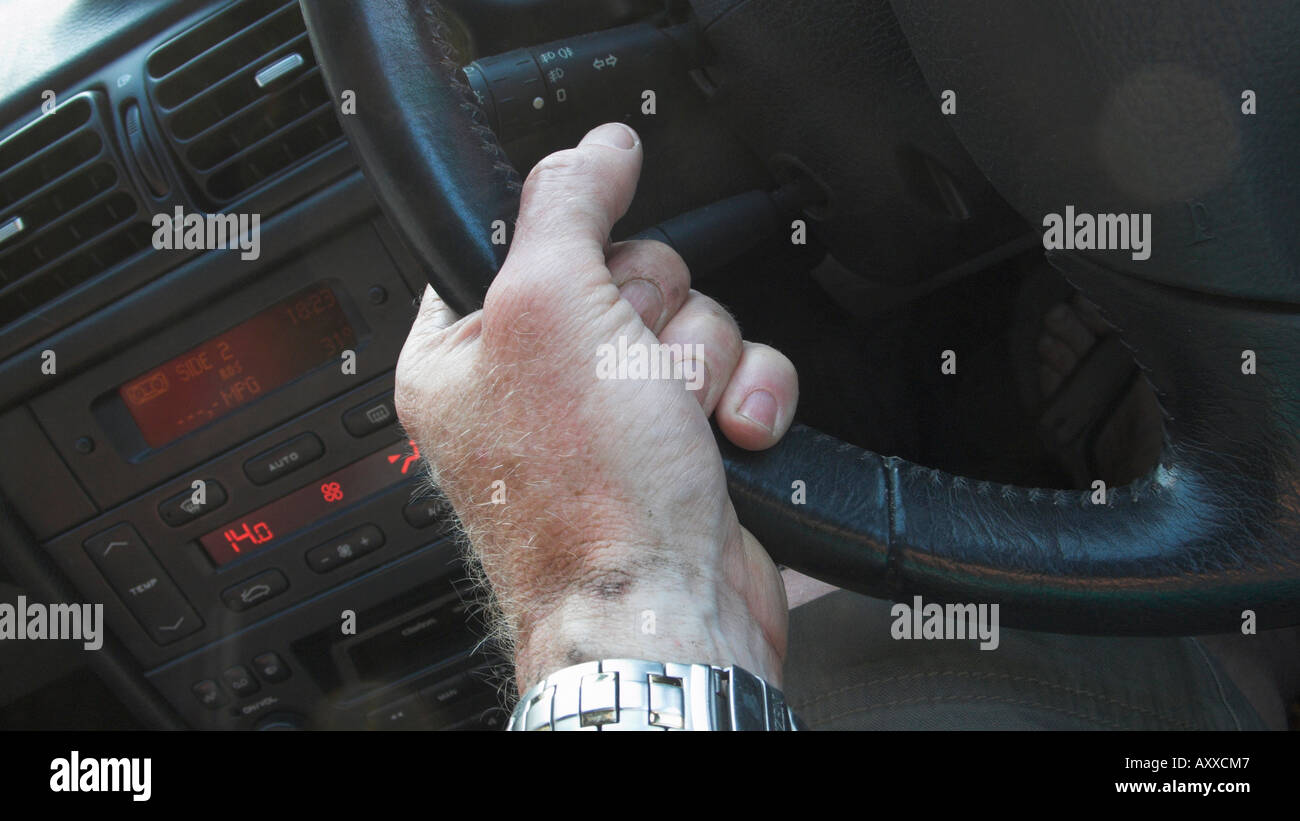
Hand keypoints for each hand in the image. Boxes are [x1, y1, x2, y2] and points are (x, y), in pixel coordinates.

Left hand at [395, 122, 798, 691]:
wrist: (667, 611)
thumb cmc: (584, 500)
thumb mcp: (550, 308)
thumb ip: (566, 206)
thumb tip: (596, 146)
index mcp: (468, 351)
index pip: (525, 238)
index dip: (576, 244)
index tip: (595, 269)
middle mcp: (537, 385)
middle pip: (626, 272)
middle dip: (652, 316)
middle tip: (631, 367)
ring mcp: (614, 419)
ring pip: (691, 319)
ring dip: (704, 363)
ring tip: (679, 418)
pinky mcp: (681, 445)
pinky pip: (735, 373)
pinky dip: (747, 399)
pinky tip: (727, 440)